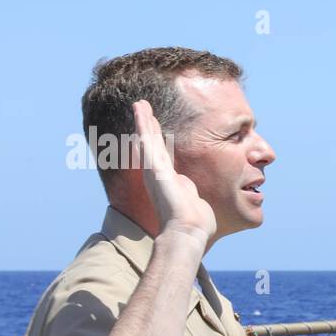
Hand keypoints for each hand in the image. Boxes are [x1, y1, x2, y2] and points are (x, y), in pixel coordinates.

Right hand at [132, 100, 215, 246]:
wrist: (188, 231)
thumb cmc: (196, 225)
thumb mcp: (194, 204)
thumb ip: (191, 195)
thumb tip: (194, 195)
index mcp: (171, 182)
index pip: (164, 157)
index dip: (159, 142)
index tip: (156, 129)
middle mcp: (160, 175)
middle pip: (153, 145)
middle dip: (148, 126)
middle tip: (143, 108)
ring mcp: (155, 171)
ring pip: (148, 140)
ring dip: (144, 120)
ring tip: (140, 104)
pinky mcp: (154, 167)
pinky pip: (147, 141)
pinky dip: (143, 124)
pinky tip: (140, 110)